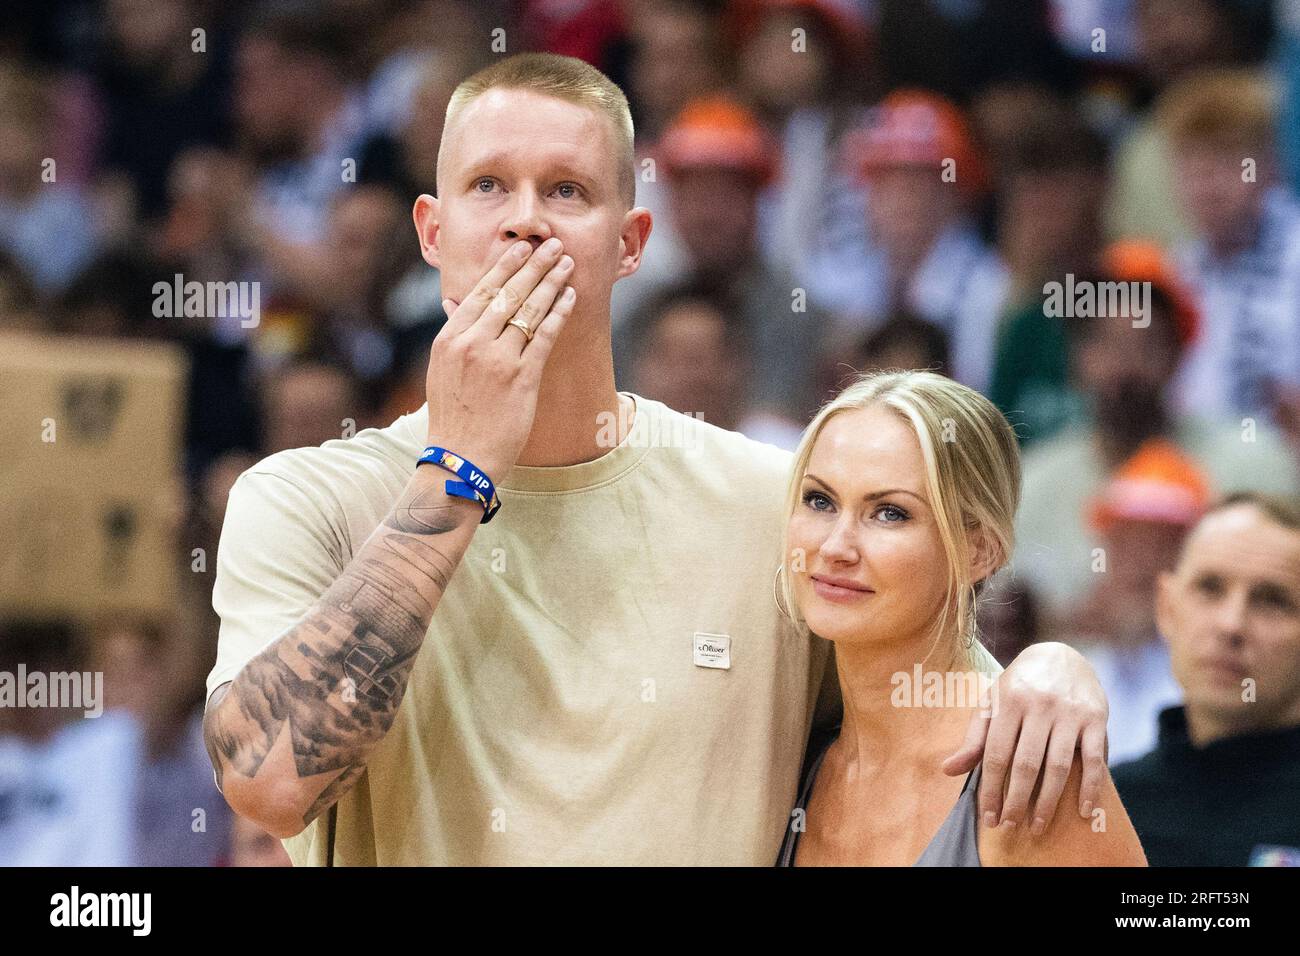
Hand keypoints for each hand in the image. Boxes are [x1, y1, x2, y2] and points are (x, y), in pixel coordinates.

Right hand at [423, 238, 575, 479]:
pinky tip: (570, 297)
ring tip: (566, 263)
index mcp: (450, 339)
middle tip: (552, 245)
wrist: (459, 459)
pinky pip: (544, 336)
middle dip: (533, 266)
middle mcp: (473, 343)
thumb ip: (453, 335)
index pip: (481, 292)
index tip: (521, 248)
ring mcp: (498, 360)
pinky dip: (559, 313)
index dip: (505, 267)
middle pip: (509, 294)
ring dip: (551, 282)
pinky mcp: (522, 379)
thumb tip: (455, 304)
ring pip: (529, 310)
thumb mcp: (441, 370)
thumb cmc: (452, 417)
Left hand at [942, 642, 1108, 834]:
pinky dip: (1090, 788)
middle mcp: (1038, 705)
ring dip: (1047, 801)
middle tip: (1009, 826)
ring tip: (1037, 825)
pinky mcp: (1096, 718)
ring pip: (1058, 765)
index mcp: (1008, 701)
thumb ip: (973, 738)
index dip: (991, 789)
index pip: (996, 754)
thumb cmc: (1018, 686)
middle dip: (1016, 800)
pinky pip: (1095, 759)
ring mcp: (1069, 712)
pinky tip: (1083, 811)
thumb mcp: (991, 703)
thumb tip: (947, 770)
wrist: (1060, 654)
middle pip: (1026, 763)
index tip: (988, 817)